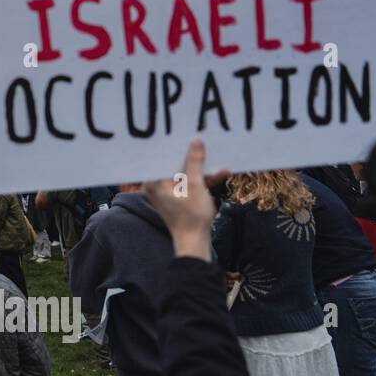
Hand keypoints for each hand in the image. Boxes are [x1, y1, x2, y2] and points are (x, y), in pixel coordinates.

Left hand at [144, 138, 226, 260]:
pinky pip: (190, 184)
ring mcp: (169, 192)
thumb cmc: (191, 214)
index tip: (180, 133)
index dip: (171, 145)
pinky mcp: (180, 198)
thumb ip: (194, 162)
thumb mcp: (195, 185)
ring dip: (200, 168)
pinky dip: (203, 180)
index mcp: (153, 182)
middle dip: (188, 155)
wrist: (195, 241)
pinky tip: (221, 172)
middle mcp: (157, 185)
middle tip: (199, 139)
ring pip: (184, 174)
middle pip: (173, 164)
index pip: (160, 157)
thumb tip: (195, 142)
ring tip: (214, 153)